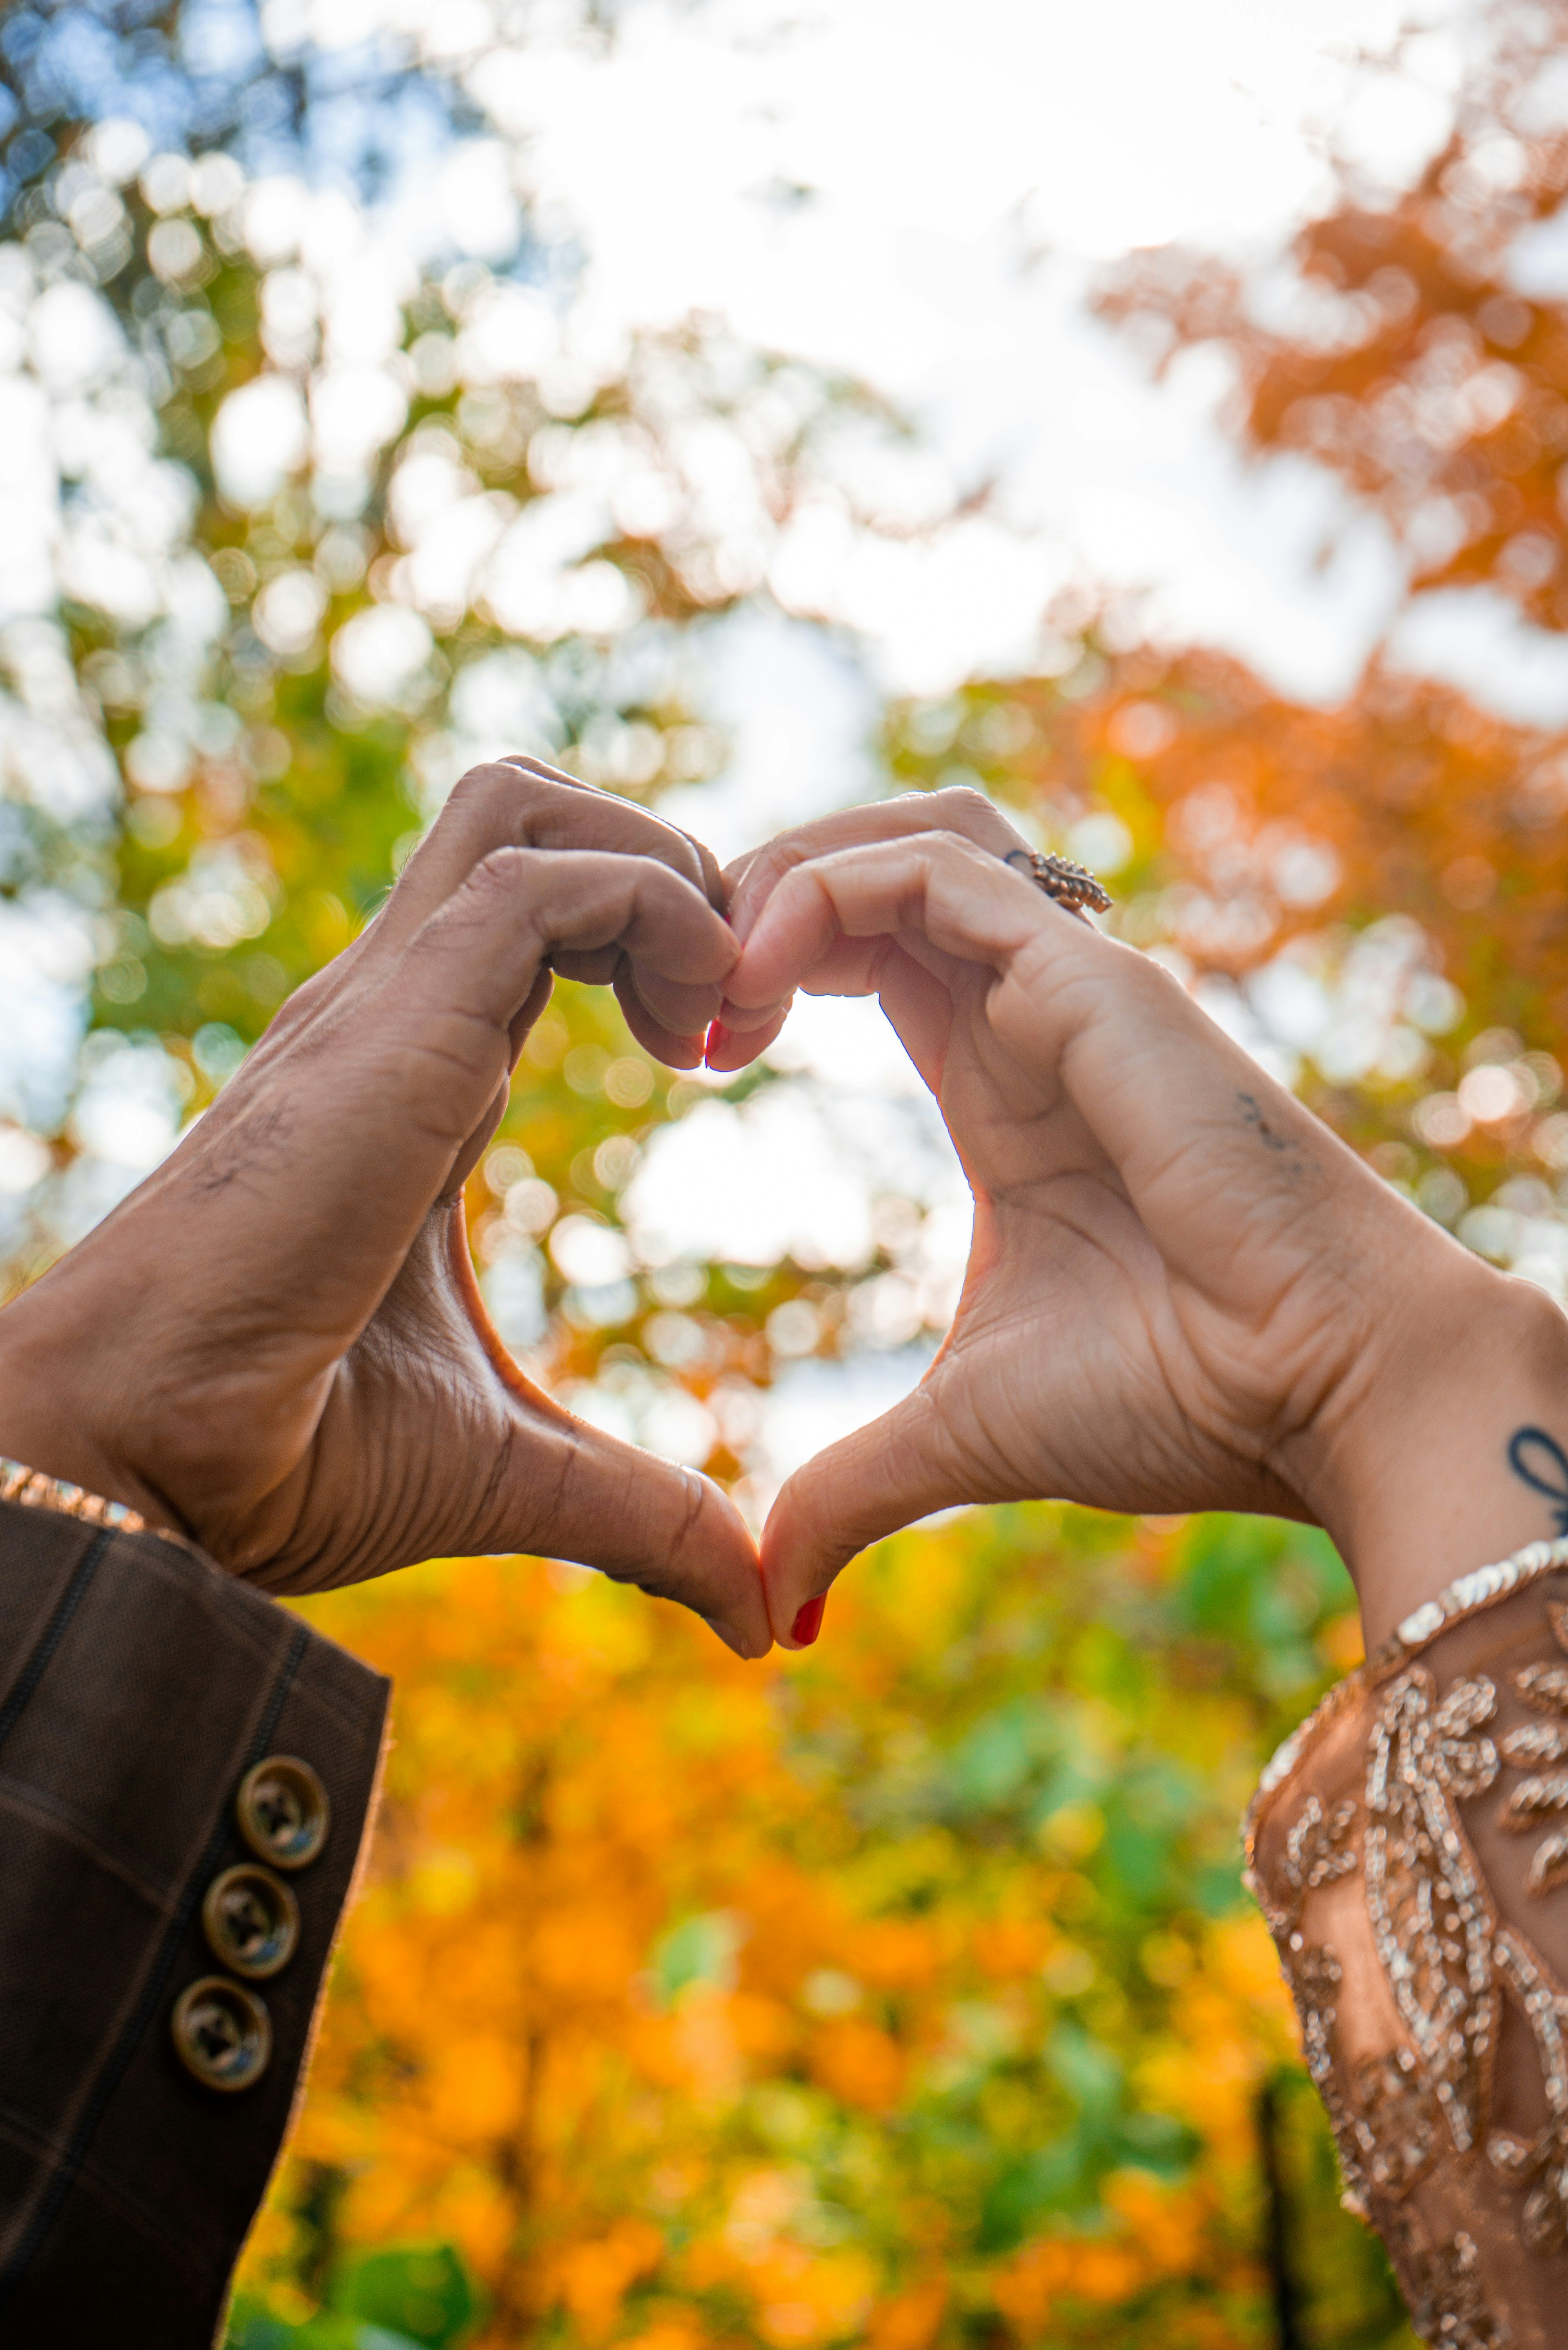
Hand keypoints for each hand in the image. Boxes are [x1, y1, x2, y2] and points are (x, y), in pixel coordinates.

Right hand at [0, 760, 770, 1657]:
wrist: (149, 1467)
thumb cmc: (286, 1456)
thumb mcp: (513, 1467)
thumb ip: (642, 1510)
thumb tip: (756, 1611)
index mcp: (419, 1071)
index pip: (544, 913)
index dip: (658, 939)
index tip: (725, 1056)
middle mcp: (397, 1009)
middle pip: (540, 814)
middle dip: (676, 871)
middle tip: (739, 1015)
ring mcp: (384, 1001)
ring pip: (540, 807)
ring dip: (670, 879)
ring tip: (722, 1021)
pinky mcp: (390, 1018)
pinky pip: (548, 877)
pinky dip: (657, 914)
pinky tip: (699, 1043)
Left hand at [716, 793, 1567, 1650]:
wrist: (1321, 1397)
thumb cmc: (1177, 1401)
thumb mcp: (962, 1435)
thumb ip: (854, 1491)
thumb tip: (770, 1607)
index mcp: (1001, 1085)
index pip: (869, 953)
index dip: (764, 966)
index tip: (691, 1055)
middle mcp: (1033, 1016)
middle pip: (880, 868)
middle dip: (757, 896)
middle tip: (679, 1002)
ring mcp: (1070, 987)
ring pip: (912, 836)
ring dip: (791, 870)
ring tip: (717, 969)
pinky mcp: (1095, 983)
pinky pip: (942, 871)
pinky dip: (829, 890)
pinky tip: (760, 980)